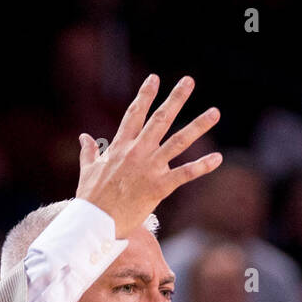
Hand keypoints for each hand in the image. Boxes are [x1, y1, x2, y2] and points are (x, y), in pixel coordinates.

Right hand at [76, 74, 221, 237]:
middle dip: (176, 99)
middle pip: (160, 119)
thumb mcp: (88, 170)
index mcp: (120, 147)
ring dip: (198, 126)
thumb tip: (84, 137)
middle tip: (189, 81)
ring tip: (215, 112)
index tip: (154, 78)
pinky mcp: (158, 187)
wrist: (95, 222)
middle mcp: (137, 152)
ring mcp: (149, 168)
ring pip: (178, 141)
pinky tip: (218, 158)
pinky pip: (184, 174)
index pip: (134, 114)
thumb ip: (89, 151)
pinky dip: (201, 166)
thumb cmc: (91, 199)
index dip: (145, 95)